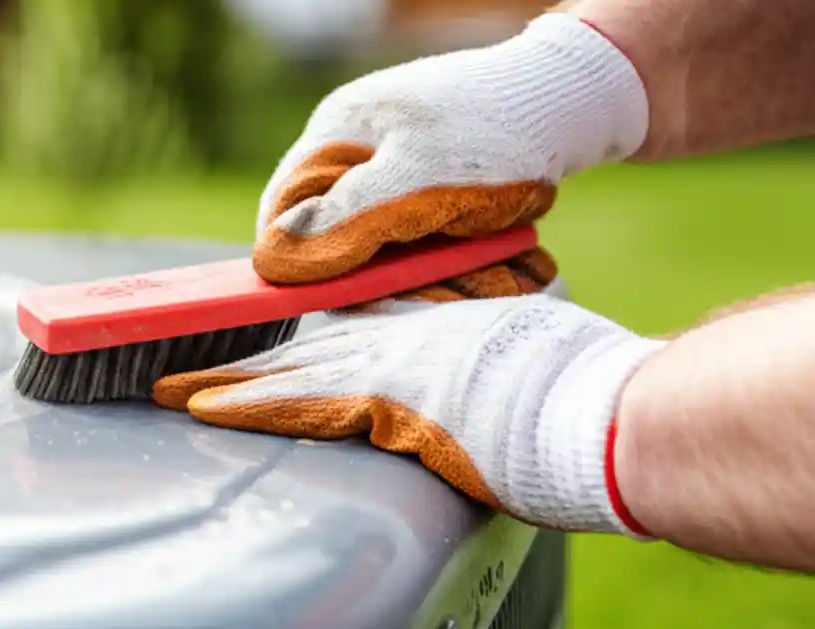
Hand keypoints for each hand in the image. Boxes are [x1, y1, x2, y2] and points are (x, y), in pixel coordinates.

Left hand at [153, 294, 664, 535]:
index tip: (265, 344)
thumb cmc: (589, 401)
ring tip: (168, 389)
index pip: (351, 331)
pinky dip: (247, 404)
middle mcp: (408, 338)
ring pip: (288, 368)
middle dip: (245, 359)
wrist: (610, 410)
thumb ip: (488, 383)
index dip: (301, 340)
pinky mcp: (388, 398)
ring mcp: (396, 363)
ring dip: (224, 382)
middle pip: (305, 344)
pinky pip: (300, 401)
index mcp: (440, 332)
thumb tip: (485, 407)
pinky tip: (203, 408)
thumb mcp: (531, 376)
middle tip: (189, 364)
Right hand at [253, 13, 647, 284]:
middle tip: (433, 292)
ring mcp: (398, 177)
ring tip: (489, 274)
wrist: (577, 102)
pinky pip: (431, 251)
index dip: (294, 262)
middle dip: (387, 277)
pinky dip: (464, 267)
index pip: (284, 210)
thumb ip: (343, 221)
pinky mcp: (436, 199)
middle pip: (339, 240)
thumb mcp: (413, 179)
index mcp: (338, 135)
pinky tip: (503, 264)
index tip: (327, 301)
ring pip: (391, 254)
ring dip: (437, 278)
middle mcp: (360, 157)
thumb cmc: (493, 130)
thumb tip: (274, 262)